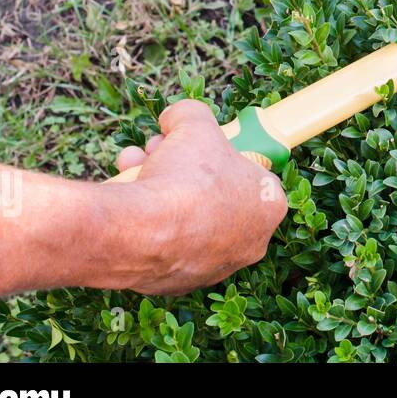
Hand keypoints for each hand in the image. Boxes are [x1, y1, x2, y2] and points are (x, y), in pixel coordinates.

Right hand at [107, 100, 286, 294]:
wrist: (141, 231)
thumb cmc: (185, 178)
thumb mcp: (195, 123)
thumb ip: (191, 114)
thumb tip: (176, 117)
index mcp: (269, 207)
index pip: (253, 173)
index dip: (225, 153)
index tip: (203, 145)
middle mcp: (249, 243)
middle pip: (215, 194)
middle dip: (186, 168)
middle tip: (161, 150)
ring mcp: (214, 267)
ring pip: (185, 217)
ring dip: (160, 188)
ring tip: (135, 167)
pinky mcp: (177, 283)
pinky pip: (161, 243)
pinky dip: (145, 222)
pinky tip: (127, 201)